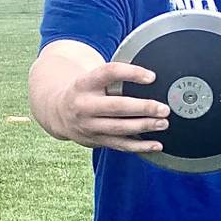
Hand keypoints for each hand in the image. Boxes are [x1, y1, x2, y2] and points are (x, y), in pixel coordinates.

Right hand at [53, 61, 171, 151]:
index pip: (109, 73)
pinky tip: (156, 145)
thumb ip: (113, 77)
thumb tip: (151, 77)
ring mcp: (88, 125)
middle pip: (116, 106)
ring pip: (119, 128)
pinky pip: (120, 145)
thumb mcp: (91, 78)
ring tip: (163, 123)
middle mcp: (84, 105)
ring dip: (144, 126)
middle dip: (143, 108)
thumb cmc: (84, 91)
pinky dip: (140, 147)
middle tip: (163, 108)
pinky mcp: (95, 140)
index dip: (131, 73)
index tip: (151, 77)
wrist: (57, 112)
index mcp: (84, 84)